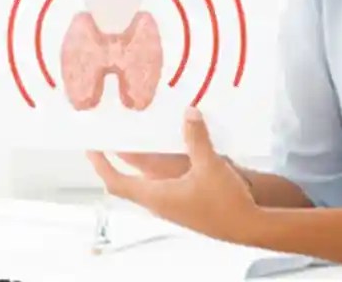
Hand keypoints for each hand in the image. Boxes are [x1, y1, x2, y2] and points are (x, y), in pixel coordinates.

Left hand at [87, 107, 262, 245]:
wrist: (250, 227)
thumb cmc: (226, 201)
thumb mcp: (210, 165)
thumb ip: (197, 138)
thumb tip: (188, 112)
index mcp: (156, 196)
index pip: (117, 182)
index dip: (101, 165)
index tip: (92, 148)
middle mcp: (159, 203)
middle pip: (127, 183)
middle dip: (116, 161)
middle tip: (111, 137)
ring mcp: (172, 207)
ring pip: (144, 184)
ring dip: (137, 165)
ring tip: (136, 140)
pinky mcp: (185, 206)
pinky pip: (161, 186)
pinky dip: (156, 171)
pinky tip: (168, 154)